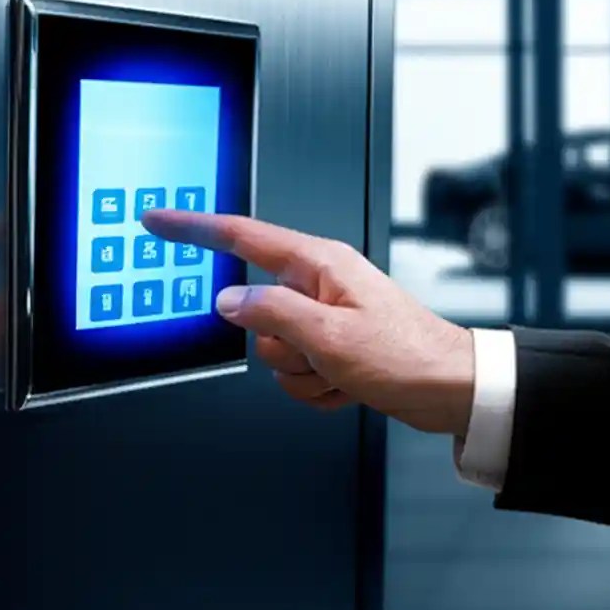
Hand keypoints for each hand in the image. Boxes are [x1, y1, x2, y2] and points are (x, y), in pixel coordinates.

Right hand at [142, 209, 475, 435]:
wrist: (451, 388)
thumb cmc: (408, 355)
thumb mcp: (329, 336)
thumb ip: (272, 313)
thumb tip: (229, 301)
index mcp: (321, 264)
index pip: (242, 237)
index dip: (195, 229)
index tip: (158, 220)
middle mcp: (323, 285)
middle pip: (257, 313)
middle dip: (283, 347)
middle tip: (321, 356)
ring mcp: (329, 318)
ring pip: (277, 350)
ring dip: (306, 374)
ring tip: (344, 372)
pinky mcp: (336, 348)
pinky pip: (299, 373)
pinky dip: (320, 388)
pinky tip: (350, 385)